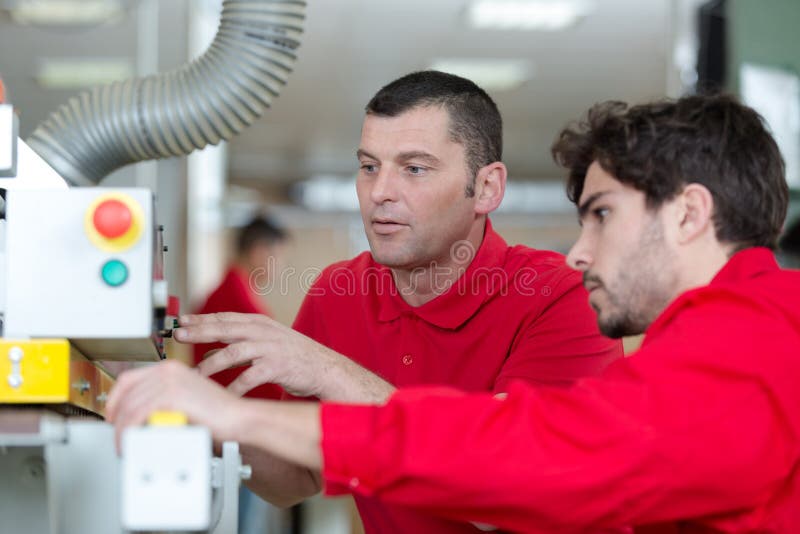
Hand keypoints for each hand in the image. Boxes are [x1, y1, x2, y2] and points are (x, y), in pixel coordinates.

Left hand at [106, 360, 242, 450]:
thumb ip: (162, 401)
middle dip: (115, 418)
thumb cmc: (217, 414)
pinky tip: (132, 441)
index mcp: (170, 368)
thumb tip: (138, 415)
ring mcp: (168, 381)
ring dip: (121, 429)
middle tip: (118, 434)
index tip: (111, 415)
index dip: (114, 400)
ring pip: (128, 406)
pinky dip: (129, 431)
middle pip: (125, 393)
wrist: (237, 419)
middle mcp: (167, 370)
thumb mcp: (184, 400)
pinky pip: (136, 415)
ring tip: (126, 443)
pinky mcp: (170, 396)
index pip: (129, 379)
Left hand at [174, 312, 394, 402]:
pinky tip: (224, 394)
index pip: (224, 318)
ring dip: (212, 363)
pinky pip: (250, 377)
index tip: (181, 321)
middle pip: (224, 328)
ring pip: (234, 352)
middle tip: (179, 336)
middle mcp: (263, 332)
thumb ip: (237, 345)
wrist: (324, 368)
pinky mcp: (277, 367)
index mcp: (258, 324)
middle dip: (199, 331)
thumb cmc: (293, 357)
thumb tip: (208, 349)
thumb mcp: (264, 344)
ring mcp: (270, 348)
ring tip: (197, 374)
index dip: (201, 319)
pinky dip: (235, 386)